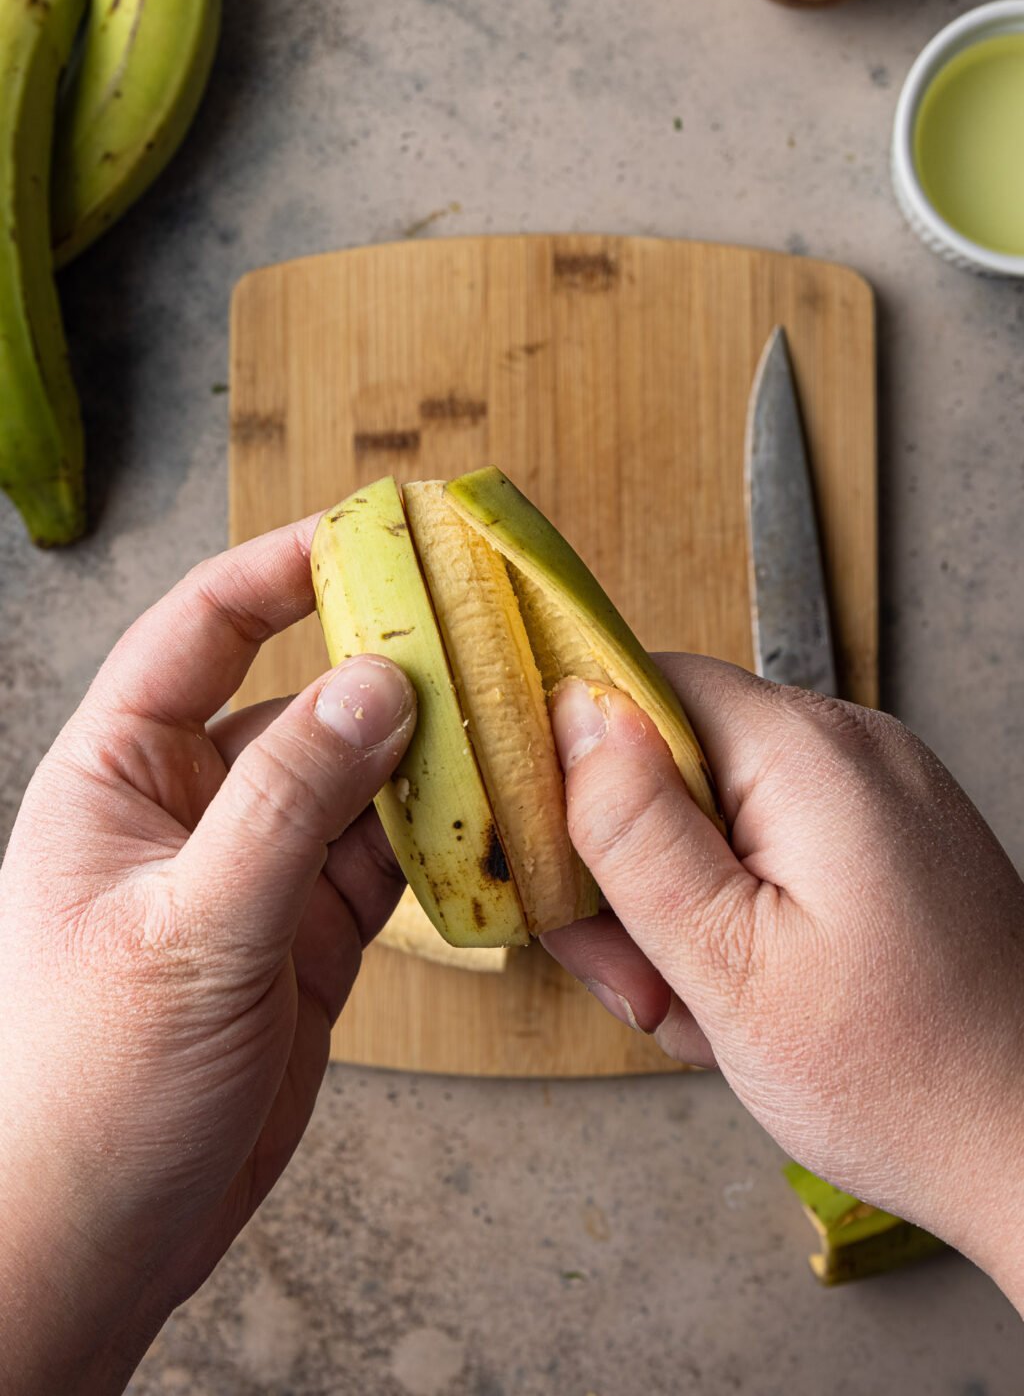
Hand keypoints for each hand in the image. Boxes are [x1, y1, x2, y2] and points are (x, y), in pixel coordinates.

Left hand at [0, 519, 415, 1395]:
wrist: (94, 1241)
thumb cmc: (85, 1088)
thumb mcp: (189, 929)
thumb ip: (289, 804)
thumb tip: (376, 684)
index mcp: (120, 777)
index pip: (201, 632)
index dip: (282, 570)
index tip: (371, 531)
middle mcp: (190, 809)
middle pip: (298, 699)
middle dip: (384, 663)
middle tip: (476, 624)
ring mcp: (254, 874)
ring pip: (355, 782)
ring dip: (426, 755)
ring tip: (508, 718)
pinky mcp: (305, 939)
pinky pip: (383, 862)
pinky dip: (439, 841)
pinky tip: (493, 818)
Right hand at [543, 659, 1023, 1309]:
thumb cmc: (900, 1077)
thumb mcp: (727, 963)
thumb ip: (636, 832)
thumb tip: (574, 709)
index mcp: (810, 754)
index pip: (645, 684)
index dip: (578, 765)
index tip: (558, 865)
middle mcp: (850, 747)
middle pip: (674, 759)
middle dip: (632, 873)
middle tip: (646, 984)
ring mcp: (875, 794)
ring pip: (713, 813)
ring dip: (679, 911)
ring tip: (707, 1011)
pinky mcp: (884, 841)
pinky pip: (768, 848)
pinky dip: (735, 917)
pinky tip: (751, 998)